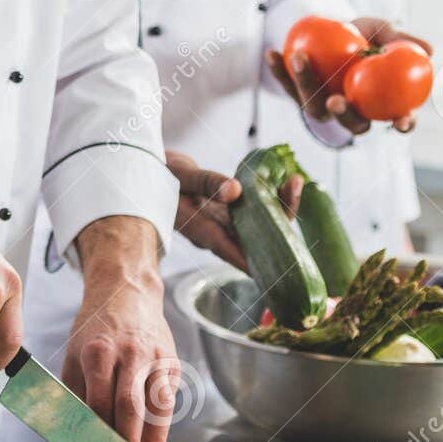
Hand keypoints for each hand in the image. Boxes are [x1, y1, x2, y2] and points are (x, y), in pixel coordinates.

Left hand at [61, 217, 178, 441]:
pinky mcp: (171, 361)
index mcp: (98, 351)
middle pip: (130, 408)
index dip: (99, 435)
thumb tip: (70, 436)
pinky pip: (168, 400)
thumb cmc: (95, 328)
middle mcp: (129, 354)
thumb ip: (74, 391)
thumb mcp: (73, 352)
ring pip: (156, 407)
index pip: (99, 402)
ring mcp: (154, 357)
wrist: (128, 290)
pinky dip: (162, 426)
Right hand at [167, 150, 301, 271]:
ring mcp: (221, 221)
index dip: (254, 260)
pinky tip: (281, 182)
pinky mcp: (225, 210)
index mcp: (200, 229)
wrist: (149, 170)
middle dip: (277, 224)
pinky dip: (267, 197)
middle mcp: (214, 230)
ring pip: (255, 223)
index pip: (231, 249)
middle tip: (293, 199)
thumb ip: (206, 183)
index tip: (277, 271)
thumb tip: (236, 191)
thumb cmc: (159, 175)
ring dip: (276, 207)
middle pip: (251, 237)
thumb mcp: (181, 176)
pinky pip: (251, 209)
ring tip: (293, 183)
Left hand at [267, 16, 431, 135]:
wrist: (332, 27)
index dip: (403, 124)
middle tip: (335, 100)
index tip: (402, 120)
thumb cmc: (364, 33)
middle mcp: (352, 110)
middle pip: (352, 124)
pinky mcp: (298, 95)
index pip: (398, 119)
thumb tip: (428, 50)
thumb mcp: (382, 31)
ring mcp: (323, 106)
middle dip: (344, 116)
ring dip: (306, 85)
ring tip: (300, 58)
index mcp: (379, 103)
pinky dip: (279, 70)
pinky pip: (287, 86)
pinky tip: (272, 53)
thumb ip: (401, 40)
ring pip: (314, 108)